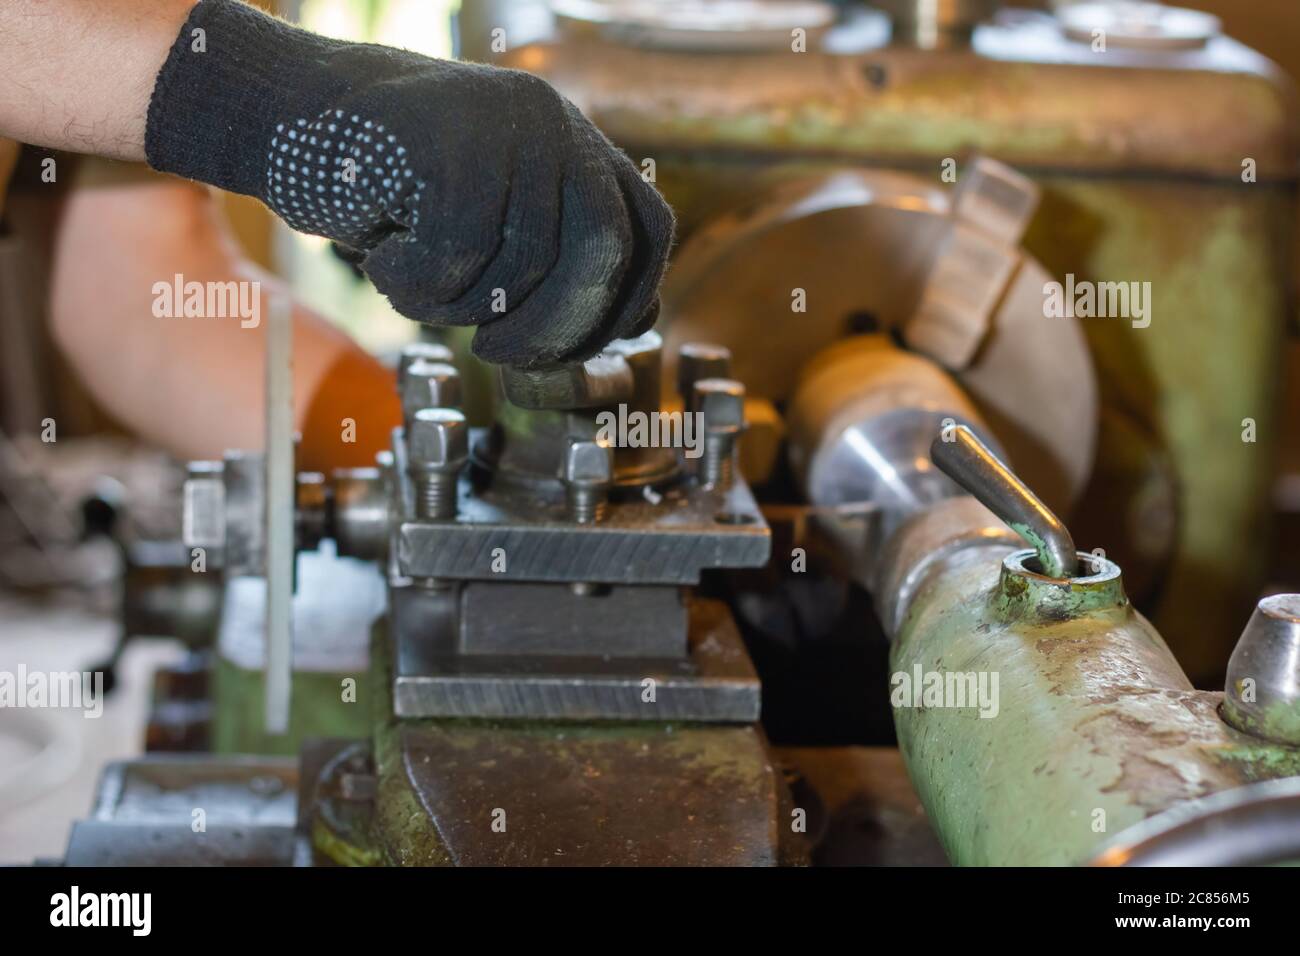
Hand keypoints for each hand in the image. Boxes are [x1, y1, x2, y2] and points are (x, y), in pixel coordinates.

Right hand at [145, 0, 673, 366]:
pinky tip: (381, 253)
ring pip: (521, 267)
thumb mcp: (490, 217)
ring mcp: (504, 127)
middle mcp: (553, 124)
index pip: (647, 230)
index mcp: (574, 142)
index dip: (626, 303)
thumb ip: (554, 254)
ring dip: (457, 306)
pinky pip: (453, 258)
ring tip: (410, 277)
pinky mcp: (449, 143)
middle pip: (601, 254)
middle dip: (554, 327)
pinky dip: (411, 283)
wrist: (286, 115)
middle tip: (493, 354)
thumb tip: (627, 326)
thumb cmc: (389, 183)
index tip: (582, 347)